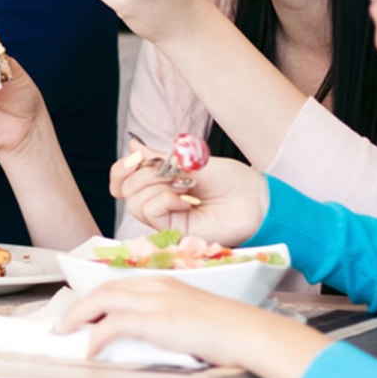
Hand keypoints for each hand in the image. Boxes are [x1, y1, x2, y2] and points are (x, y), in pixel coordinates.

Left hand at [54, 275, 324, 370]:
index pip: (119, 284)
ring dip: (79, 317)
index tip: (81, 312)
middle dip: (79, 306)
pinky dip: (97, 336)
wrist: (251, 333)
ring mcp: (157, 300)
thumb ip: (167, 319)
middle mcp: (157, 285)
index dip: (95, 298)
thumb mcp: (192, 317)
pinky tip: (90, 349)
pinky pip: (114, 324)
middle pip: (104, 289)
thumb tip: (146, 335)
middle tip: (63, 324)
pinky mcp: (158, 320)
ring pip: (103, 300)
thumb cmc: (230, 331)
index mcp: (165, 282)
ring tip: (66, 334)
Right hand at [111, 138, 267, 245]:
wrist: (255, 199)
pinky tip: (186, 200)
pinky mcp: (173, 231)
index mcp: (160, 184)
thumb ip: (158, 157)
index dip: (121, 168)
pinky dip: (165, 199)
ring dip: (157, 185)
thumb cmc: (231, 181)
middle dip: (144, 173)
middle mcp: (158, 202)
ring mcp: (165, 218)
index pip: (122, 180)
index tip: (136, 157)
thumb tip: (133, 146)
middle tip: (172, 171)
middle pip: (126, 189)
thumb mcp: (190, 160)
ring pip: (134, 202)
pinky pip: (151, 211)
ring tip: (184, 184)